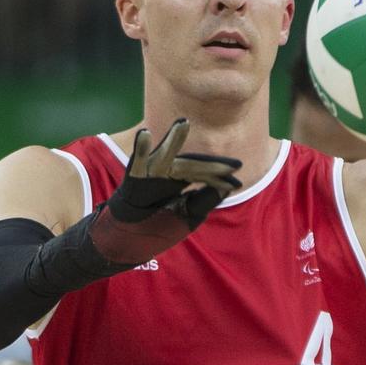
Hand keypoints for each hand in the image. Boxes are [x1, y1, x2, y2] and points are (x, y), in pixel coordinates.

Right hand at [92, 118, 242, 263]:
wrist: (128, 242)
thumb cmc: (156, 228)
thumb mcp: (188, 215)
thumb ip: (204, 200)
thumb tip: (226, 187)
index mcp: (179, 179)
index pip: (202, 173)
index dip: (219, 177)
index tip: (237, 182)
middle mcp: (166, 173)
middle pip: (190, 165)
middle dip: (210, 166)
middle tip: (233, 166)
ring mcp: (150, 175)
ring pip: (164, 155)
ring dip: (173, 139)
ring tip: (183, 122)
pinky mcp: (133, 181)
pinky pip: (137, 164)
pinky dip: (140, 149)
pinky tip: (145, 133)